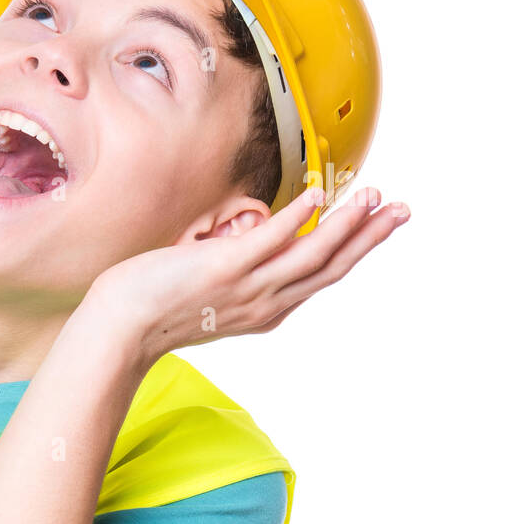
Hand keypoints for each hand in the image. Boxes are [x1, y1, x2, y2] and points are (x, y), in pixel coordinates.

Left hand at [90, 186, 410, 363]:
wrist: (120, 329)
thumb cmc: (156, 308)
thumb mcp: (213, 296)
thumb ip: (241, 275)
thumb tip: (249, 247)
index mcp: (267, 310)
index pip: (322, 276)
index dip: (356, 249)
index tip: (382, 224)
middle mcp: (265, 303)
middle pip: (330, 267)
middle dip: (370, 237)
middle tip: (402, 209)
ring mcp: (247, 288)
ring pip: (311, 254)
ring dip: (346, 224)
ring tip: (373, 197)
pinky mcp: (223, 269)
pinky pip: (271, 240)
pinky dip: (297, 217)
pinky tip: (318, 195)